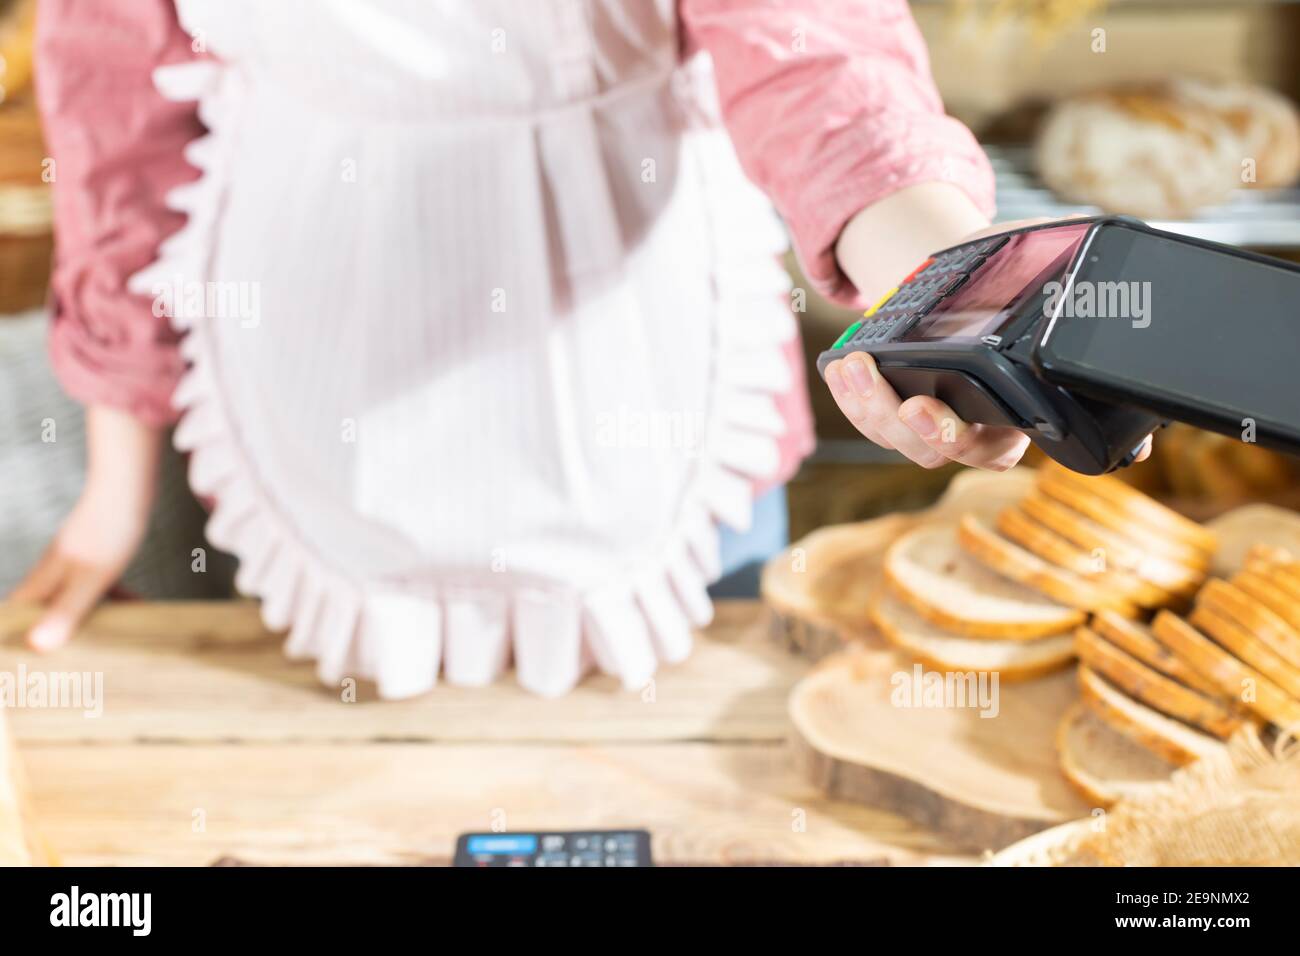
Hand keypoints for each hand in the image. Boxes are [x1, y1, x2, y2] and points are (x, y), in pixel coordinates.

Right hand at [7, 406, 161, 650]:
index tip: (21, 662)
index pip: (17, 612)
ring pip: (77, 599)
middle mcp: (55, 571)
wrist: (129, 485)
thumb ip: (66, 611)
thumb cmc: (109, 528)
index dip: (16, 635)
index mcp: (44, 579)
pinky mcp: (98, 555)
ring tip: (108, 645)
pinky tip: (136, 608)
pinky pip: (101, 586)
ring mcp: (76, 562)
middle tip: (72, 664)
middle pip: (47, 610)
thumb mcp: (91, 576)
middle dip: (56, 635)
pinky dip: (115, 600)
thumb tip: (37, 647)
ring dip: (91, 620)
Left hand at [827, 198, 1152, 469]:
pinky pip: (868, 420)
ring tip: (857, 367)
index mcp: (1018, 412)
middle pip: (947, 451)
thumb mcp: (1041, 268)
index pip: (1005, 445)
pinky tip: (841, 369)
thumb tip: (1091, 232)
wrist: (966, 276)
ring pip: (899, 439)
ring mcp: (928, 423)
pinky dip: (851, 398)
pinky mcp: (890, 412)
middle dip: (930, 433)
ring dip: (874, 408)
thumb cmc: (1010, 281)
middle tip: (915, 406)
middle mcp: (973, 428)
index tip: (983, 423)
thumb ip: (1069, 263)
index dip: (990, 443)